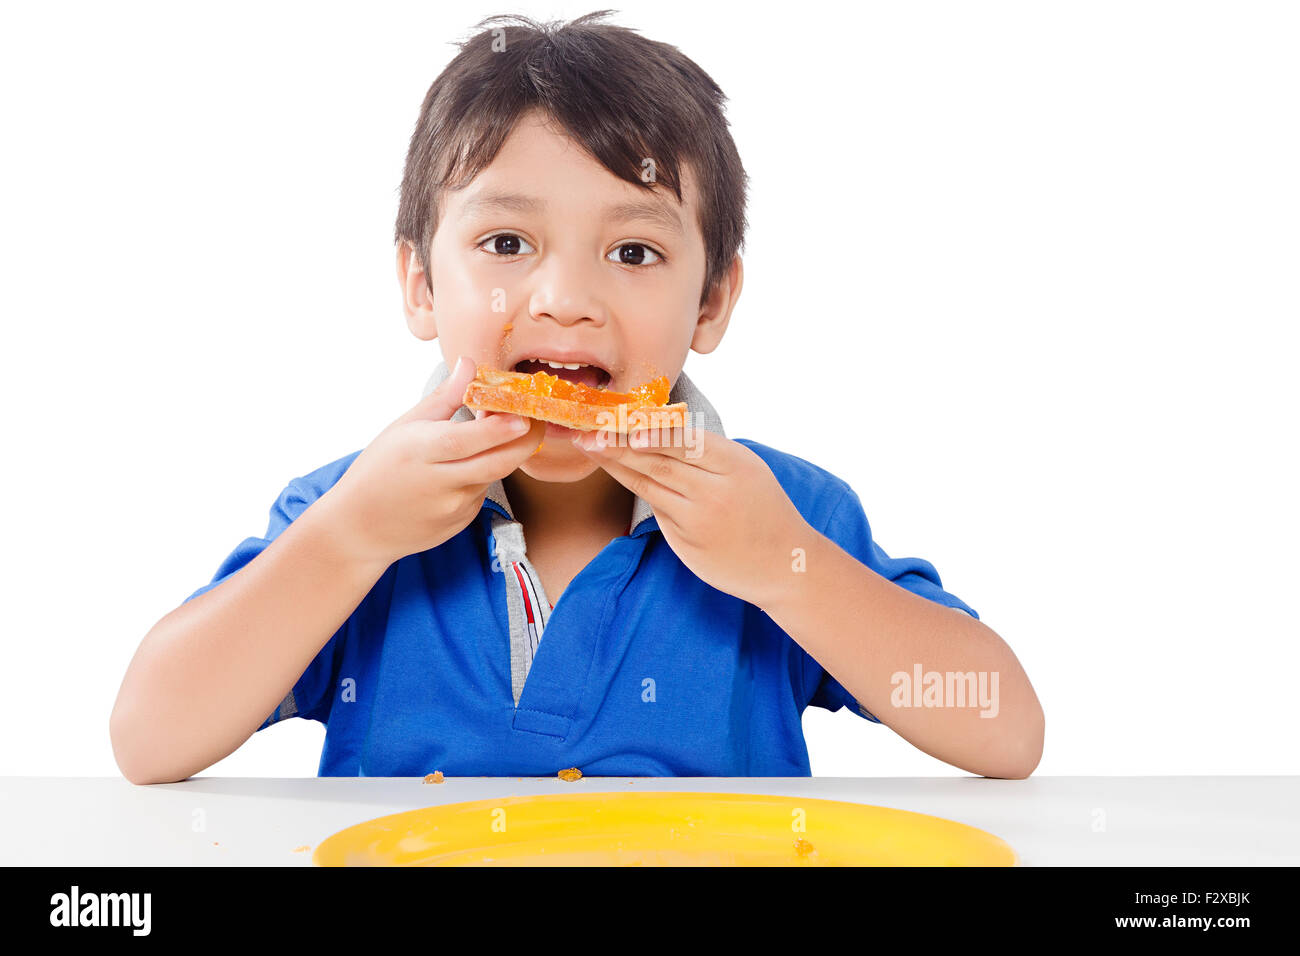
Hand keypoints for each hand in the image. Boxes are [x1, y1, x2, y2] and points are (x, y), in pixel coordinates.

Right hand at [320, 356, 543, 564]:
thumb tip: (470, 363)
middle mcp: (440, 483)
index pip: (466, 441)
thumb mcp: (405, 426)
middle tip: (537, 419)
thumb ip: (445, 397)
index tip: (523, 414)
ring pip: (492, 475)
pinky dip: (483, 475)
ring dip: (501, 454)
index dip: (498, 429)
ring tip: (493, 434)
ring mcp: (453, 508)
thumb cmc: (379, 468)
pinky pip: (483, 492)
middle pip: (496, 463)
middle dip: (525, 441)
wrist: (360, 527)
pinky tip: (465, 468)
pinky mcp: (461, 522)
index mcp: (421, 452)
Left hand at [571, 425, 814, 608]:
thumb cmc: (762, 507)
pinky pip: (654, 506)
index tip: (621, 420)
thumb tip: (658, 425)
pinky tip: (613, 469)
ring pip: (649, 483)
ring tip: (589, 444)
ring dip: (615, 462)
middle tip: (588, 428)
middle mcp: (715, 490)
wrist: (783, 562)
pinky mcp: (685, 541)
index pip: (685, 441)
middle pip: (659, 461)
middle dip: (619, 442)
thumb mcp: (746, 469)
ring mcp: (698, 519)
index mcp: (735, 464)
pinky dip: (632, 484)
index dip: (650, 431)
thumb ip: (706, 452)